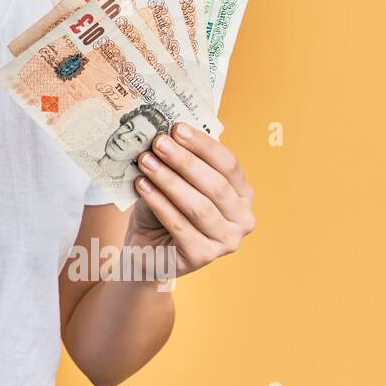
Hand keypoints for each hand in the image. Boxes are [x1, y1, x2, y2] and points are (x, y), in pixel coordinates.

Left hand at [125, 122, 255, 278]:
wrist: (147, 249)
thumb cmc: (163, 210)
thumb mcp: (173, 181)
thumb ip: (177, 161)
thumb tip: (165, 132)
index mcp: (242, 194)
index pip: (228, 164)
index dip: (203, 145)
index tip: (177, 128)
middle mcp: (242, 219)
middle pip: (216, 185)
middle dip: (185, 161)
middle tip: (158, 143)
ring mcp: (226, 241)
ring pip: (199, 206)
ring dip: (170, 181)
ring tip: (145, 162)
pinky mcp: (203, 257)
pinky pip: (180, 226)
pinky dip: (159, 203)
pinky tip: (142, 186)